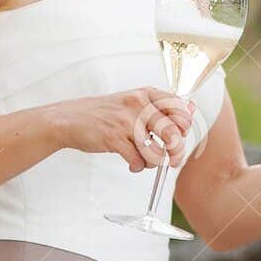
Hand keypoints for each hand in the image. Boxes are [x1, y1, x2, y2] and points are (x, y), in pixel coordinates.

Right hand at [52, 89, 197, 171]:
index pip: (180, 109)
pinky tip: (132, 163)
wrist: (68, 119)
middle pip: (174, 134)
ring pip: (158, 152)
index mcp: (145, 94)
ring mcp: (126, 121)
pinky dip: (138, 167)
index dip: (184, 127)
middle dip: (176, 152)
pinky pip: (139, 161)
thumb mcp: (134, 102)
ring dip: (155, 162)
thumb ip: (162, 107)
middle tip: (172, 159)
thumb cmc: (105, 114)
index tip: (178, 135)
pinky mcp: (114, 138)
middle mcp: (138, 105)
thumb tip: (192, 108)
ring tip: (146, 161)